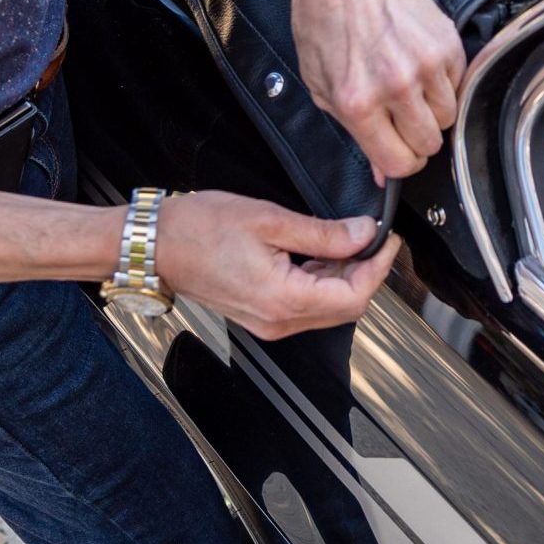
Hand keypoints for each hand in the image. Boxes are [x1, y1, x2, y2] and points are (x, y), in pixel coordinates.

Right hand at [157, 192, 398, 340]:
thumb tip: (364, 234)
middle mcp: (279, 321)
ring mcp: (270, 323)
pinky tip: (320, 254)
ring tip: (345, 241)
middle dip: (366, 273)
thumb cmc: (198, 230)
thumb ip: (324, 232)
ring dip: (344, 277)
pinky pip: (307, 305)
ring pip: (329, 308)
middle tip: (373, 237)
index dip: (379, 268)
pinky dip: (322, 281)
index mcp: (284, 299)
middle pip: (346, 307)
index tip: (388, 241)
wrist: (155, 246)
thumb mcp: (270, 219)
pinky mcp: (263, 317)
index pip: (354, 296)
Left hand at [291, 0, 467, 181]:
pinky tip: (419, 63)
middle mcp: (395, 86)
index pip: (400, 163)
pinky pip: (458, 85)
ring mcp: (425, 64)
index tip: (398, 151)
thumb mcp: (321, 87)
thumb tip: (383, 173)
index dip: (401, 163)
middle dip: (417, 137)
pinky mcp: (447, 44)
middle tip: (402, 116)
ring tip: (410, 85)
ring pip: (448, 117)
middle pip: (429, 145)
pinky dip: (444, 82)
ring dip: (432, 110)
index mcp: (358, 103)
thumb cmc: (325, 24)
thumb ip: (354, 133)